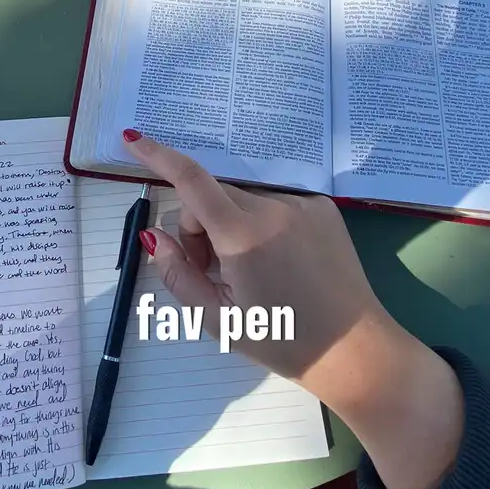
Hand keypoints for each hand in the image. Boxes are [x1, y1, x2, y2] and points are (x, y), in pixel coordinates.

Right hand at [122, 131, 392, 401]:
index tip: (133, 138)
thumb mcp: (218, 319)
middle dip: (200, 227)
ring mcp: (304, 204)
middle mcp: (275, 208)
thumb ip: (177, 273)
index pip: (191, 181)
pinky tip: (280, 263)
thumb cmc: (283, 341)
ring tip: (251, 274)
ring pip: (244, 201)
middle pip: (214, 197)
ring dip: (232, 227)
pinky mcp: (324, 208)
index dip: (158, 156)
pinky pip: (275, 205)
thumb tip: (155, 236)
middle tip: (212, 273)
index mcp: (244, 236)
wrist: (355, 351)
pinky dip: (263, 226)